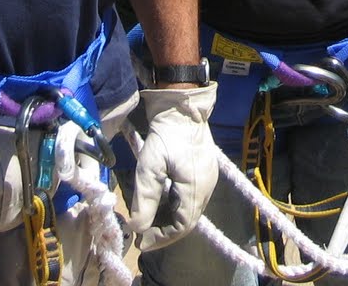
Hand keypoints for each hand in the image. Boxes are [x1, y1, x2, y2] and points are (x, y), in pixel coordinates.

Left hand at [128, 83, 217, 251]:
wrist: (182, 106)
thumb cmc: (166, 135)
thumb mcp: (150, 167)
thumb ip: (146, 199)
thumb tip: (139, 228)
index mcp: (196, 189)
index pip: (182, 226)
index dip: (161, 238)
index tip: (142, 242)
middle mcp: (207, 188)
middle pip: (187, 220)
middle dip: (164, 230)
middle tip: (143, 234)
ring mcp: (208, 179)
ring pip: (189, 209)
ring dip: (169, 218)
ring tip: (149, 220)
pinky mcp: (204, 171)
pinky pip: (191, 197)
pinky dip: (175, 205)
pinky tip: (161, 202)